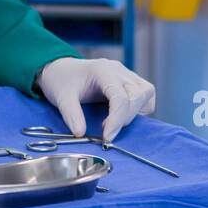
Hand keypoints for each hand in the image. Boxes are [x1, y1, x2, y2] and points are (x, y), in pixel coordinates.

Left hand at [34, 57, 155, 141]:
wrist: (61, 69)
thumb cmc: (61, 80)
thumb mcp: (61, 97)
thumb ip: (71, 115)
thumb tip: (80, 134)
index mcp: (102, 70)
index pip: (120, 98)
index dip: (117, 121)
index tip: (107, 138)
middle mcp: (118, 70)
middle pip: (138, 95)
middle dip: (125, 118)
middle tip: (106, 130)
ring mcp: (126, 74)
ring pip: (147, 93)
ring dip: (135, 112)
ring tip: (114, 121)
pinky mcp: (130, 80)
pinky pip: (145, 94)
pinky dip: (139, 108)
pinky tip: (121, 114)